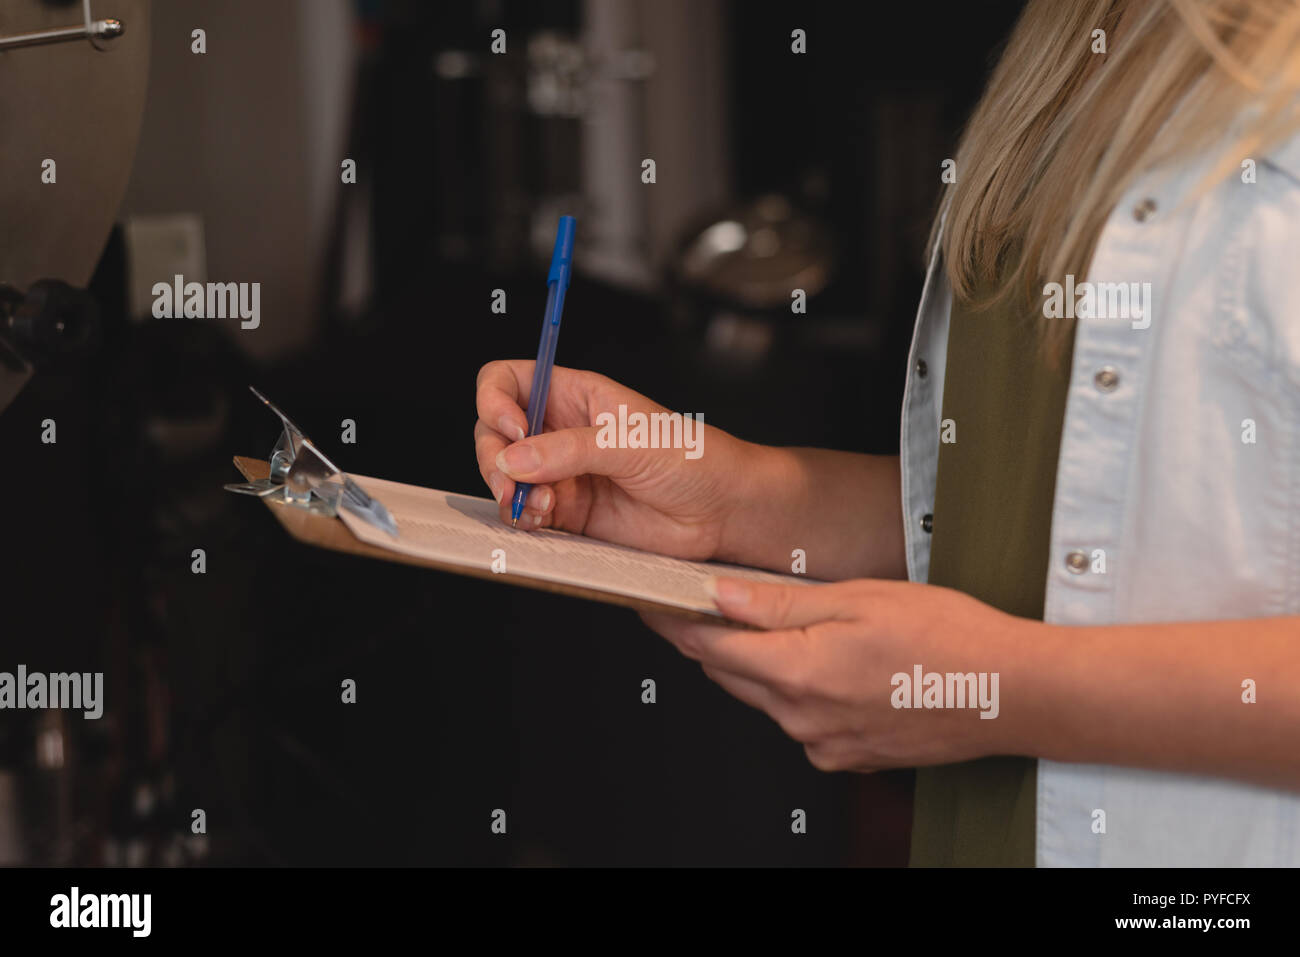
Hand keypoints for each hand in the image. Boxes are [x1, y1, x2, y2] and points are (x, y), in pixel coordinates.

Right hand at [474, 360, 757, 559]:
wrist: (721, 512)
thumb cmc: (693, 459)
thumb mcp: (631, 441)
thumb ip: (569, 450)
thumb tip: (515, 458)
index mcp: (575, 395)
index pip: (509, 381)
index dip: (495, 400)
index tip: (512, 428)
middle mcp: (561, 432)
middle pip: (495, 433)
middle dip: (493, 456)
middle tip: (512, 481)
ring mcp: (562, 474)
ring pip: (505, 476)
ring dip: (508, 491)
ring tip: (539, 505)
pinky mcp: (569, 513)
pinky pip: (526, 513)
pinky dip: (524, 518)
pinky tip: (546, 519)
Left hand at [641, 577, 1038, 770]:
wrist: (1012, 692)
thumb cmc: (948, 637)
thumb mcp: (858, 598)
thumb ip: (778, 603)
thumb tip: (719, 596)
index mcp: (799, 673)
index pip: (710, 647)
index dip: (677, 620)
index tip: (655, 602)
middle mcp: (803, 718)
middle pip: (730, 675)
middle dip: (711, 639)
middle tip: (705, 602)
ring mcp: (825, 742)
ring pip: (765, 697)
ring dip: (756, 663)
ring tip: (778, 623)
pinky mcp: (847, 755)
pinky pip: (799, 719)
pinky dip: (794, 689)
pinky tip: (824, 661)